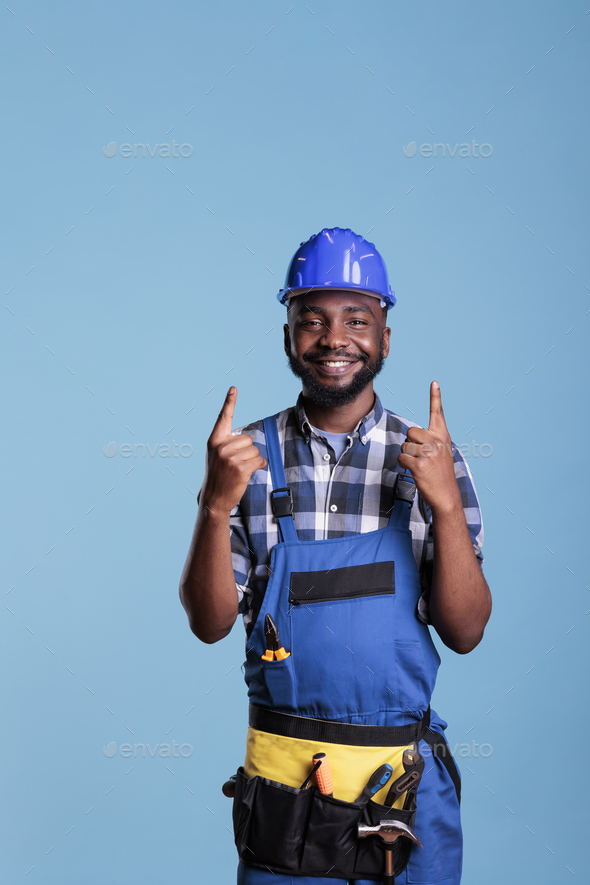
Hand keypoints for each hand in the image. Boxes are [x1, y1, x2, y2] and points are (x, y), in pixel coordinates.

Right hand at [202, 387, 266, 513]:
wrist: (214, 499)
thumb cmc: (218, 476)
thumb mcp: (216, 456)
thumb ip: (227, 444)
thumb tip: (247, 440)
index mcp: (214, 441)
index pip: (223, 418)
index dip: (229, 402)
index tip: (233, 388)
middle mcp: (221, 446)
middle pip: (249, 438)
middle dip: (248, 450)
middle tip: (237, 463)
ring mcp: (230, 458)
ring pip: (255, 450)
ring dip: (253, 459)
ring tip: (240, 469)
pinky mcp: (240, 468)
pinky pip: (260, 460)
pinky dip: (259, 466)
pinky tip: (249, 472)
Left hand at [397, 381, 461, 514]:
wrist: (447, 496)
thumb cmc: (441, 474)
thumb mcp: (442, 452)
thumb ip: (431, 440)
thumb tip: (412, 435)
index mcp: (443, 436)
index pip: (438, 413)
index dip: (435, 397)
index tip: (434, 382)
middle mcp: (437, 441)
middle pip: (410, 431)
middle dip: (410, 444)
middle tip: (421, 456)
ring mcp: (429, 453)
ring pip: (404, 445)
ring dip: (407, 456)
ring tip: (420, 465)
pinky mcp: (419, 465)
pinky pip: (401, 457)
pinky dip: (404, 465)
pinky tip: (415, 471)